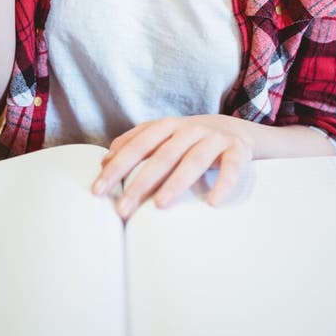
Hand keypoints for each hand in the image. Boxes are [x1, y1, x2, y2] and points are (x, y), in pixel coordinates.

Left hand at [91, 115, 253, 218]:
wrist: (238, 130)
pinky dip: (223, 184)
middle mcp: (191, 129)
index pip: (138, 145)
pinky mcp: (238, 150)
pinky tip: (212, 203)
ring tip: (160, 205)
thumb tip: (104, 160)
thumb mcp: (165, 135)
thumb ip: (136, 142)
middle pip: (162, 155)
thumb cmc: (192, 139)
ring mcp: (215, 138)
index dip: (118, 167)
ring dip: (177, 182)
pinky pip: (231, 167)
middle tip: (122, 210)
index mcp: (168, 126)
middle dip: (140, 183)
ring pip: (194, 160)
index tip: (98, 190)